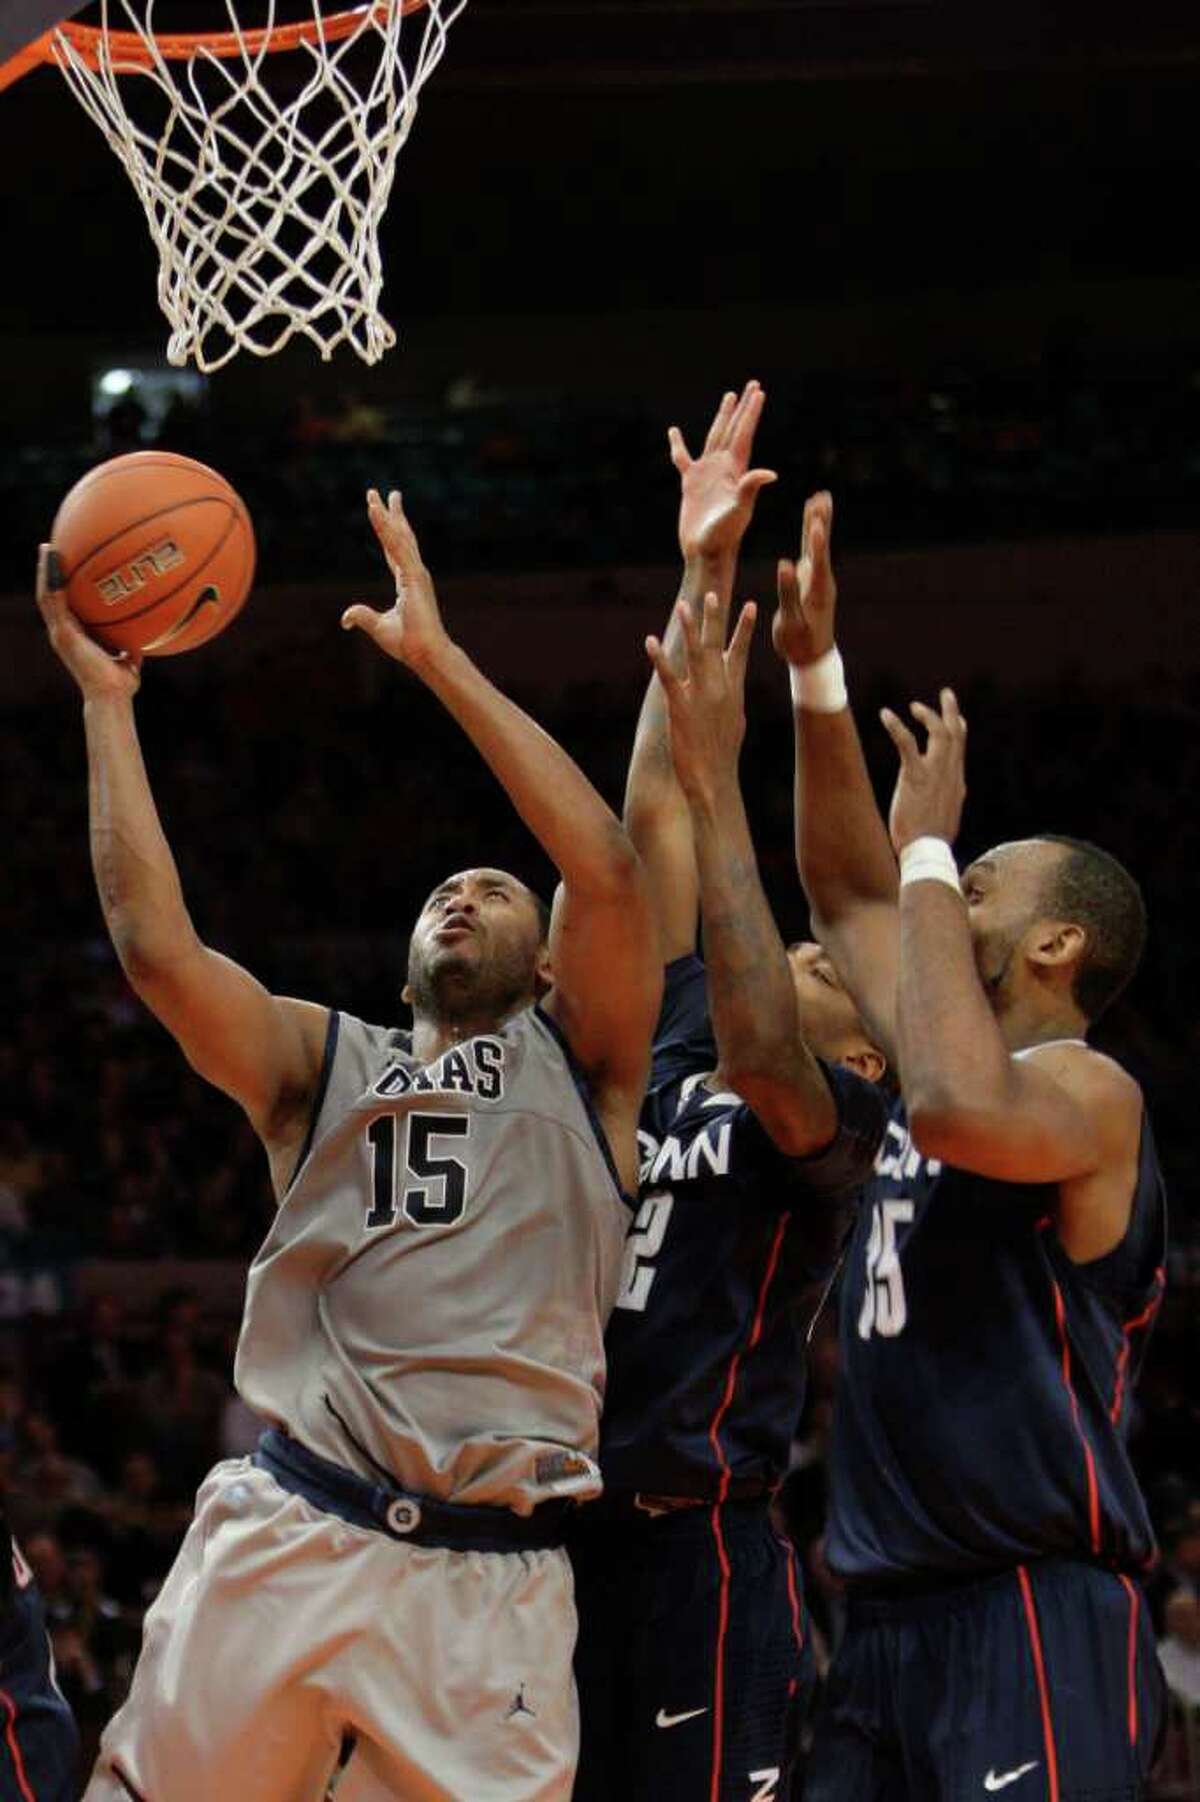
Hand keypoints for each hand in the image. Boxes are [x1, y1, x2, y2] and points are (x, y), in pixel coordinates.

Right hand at [35, 544, 140, 700]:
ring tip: (48, 548)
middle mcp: (63, 632)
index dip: (63, 587)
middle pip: (50, 596)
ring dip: (46, 571)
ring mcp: (60, 633)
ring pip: (46, 594)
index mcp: (76, 637)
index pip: (65, 606)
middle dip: (50, 573)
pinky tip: (55, 563)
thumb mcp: (129, 661)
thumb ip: (131, 649)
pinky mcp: (62, 633)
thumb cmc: (121, 686)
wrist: (111, 696)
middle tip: (52, 550)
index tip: (67, 568)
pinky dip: (53, 581)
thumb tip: (147, 639)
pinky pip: (53, 601)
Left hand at [341, 490, 451, 673]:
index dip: (386, 530)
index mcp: (407, 581)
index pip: (393, 550)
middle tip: (383, 493)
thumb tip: (345, 618)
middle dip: (391, 514)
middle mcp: (414, 573)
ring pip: (397, 537)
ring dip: (385, 515)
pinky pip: (397, 547)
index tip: (382, 512)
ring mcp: (416, 573)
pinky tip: (378, 514)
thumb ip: (362, 616)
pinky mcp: (414, 577)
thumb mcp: (378, 626)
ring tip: (374, 496)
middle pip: (399, 536)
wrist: (425, 654)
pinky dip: (387, 529)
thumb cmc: (409, 643)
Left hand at [646, 590, 757, 803]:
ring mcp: (701, 696)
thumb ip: (730, 701)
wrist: (715, 781)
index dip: (744, 629)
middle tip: (712, 594)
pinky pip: (668, 676)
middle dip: (715, 619)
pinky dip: (659, 657)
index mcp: (734, 691)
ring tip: (683, 605)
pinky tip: (650, 641)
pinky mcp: (680, 707)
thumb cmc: (723, 756)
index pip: (741, 653)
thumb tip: (731, 691)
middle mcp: (720, 689)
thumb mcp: (734, 723)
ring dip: (690, 627)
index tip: (750, 605)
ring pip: (696, 654)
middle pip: (717, 646)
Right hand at [671, 381, 776, 563]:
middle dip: (743, 408)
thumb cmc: (724, 536)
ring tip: (728, 397)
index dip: (751, 413)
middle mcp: (724, 469)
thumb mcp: (739, 511)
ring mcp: (707, 475)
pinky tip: (674, 432)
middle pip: (734, 430)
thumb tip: (770, 473)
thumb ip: (750, 489)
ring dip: (722, 418)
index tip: (759, 392)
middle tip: (753, 385)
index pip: (745, 435)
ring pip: (714, 438)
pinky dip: (678, 445)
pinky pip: (683, 459)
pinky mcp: (691, 484)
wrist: (706, 552)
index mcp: (736, 471)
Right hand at [773, 490, 835, 667]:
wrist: (812, 659)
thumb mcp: (790, 622)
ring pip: (816, 546)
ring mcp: (817, 581)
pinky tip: (809, 529)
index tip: (815, 519)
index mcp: (818, 590)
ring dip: (816, 523)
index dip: (816, 539)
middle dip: (821, 520)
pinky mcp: (811, 583)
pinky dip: (810, 538)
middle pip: (821, 545)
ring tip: (818, 500)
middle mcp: (821, 581)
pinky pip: (811, 554)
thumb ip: (788, 592)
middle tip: (823, 496)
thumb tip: (784, 564)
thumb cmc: (799, 644)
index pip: (818, 559)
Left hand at [881, 688, 967, 852]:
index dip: (959, 732)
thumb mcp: (945, 820)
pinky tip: (885, 715)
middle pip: (957, 735)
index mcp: (956, 784)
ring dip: (928, 715)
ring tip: (914, 706)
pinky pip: (907, 743)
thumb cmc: (931, 844)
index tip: (957, 719)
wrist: (926, 852)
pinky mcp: (915, 776)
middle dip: (951, 712)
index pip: (960, 751)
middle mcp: (950, 774)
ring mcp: (935, 774)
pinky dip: (897, 726)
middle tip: (946, 694)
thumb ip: (947, 804)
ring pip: (939, 733)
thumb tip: (952, 801)